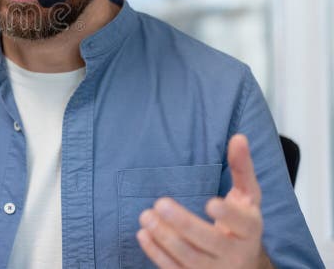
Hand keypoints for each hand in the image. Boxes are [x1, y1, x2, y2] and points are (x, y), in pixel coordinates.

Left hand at [136, 134, 272, 268]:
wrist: (244, 264)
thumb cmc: (241, 225)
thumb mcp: (247, 197)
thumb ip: (242, 168)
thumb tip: (238, 137)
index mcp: (249, 230)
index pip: (243, 224)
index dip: (228, 216)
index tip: (210, 203)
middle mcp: (234, 254)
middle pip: (209, 241)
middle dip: (184, 223)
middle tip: (160, 203)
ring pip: (189, 258)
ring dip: (164, 237)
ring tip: (145, 216)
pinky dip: (156, 254)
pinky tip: (143, 234)